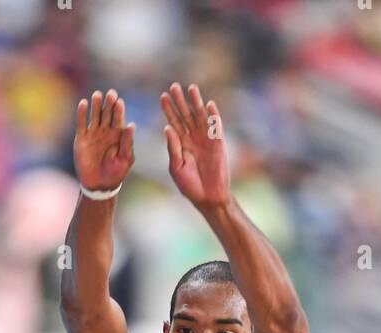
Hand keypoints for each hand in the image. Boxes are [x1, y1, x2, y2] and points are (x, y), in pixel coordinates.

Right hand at [74, 90, 134, 192]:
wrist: (99, 185)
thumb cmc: (116, 173)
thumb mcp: (125, 159)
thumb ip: (127, 143)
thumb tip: (131, 125)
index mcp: (118, 134)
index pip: (118, 119)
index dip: (119, 110)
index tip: (119, 102)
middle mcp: (106, 130)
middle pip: (107, 113)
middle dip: (109, 103)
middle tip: (111, 94)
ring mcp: (93, 133)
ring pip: (94, 115)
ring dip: (96, 105)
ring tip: (97, 95)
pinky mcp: (82, 138)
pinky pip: (81, 123)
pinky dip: (82, 113)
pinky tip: (83, 103)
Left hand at [161, 82, 229, 208]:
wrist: (208, 198)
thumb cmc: (190, 185)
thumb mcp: (176, 167)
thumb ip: (173, 147)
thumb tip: (167, 128)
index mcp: (181, 143)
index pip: (174, 122)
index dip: (169, 109)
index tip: (162, 96)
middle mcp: (193, 138)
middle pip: (186, 115)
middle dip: (180, 101)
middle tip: (174, 86)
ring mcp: (206, 140)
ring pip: (200, 117)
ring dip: (196, 102)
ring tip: (191, 88)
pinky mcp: (218, 144)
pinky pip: (216, 127)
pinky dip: (213, 116)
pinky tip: (209, 104)